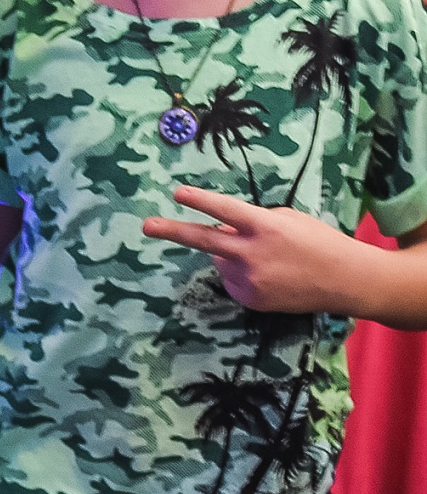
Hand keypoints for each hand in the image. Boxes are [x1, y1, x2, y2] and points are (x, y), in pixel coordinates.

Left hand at [141, 184, 355, 314]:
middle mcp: (254, 255)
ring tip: (266, 256)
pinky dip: (240, 272)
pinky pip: (232, 279)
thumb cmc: (318, 241)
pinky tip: (269, 274)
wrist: (347, 282)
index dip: (201, 201)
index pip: (227, 211)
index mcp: (266, 227)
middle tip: (146, 225)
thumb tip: (222, 225)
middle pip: (205, 240)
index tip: (177, 194)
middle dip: (173, 231)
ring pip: (221, 259)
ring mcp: (252, 280)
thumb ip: (253, 220)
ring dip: (231, 253)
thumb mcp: (288, 219)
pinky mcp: (251, 300)